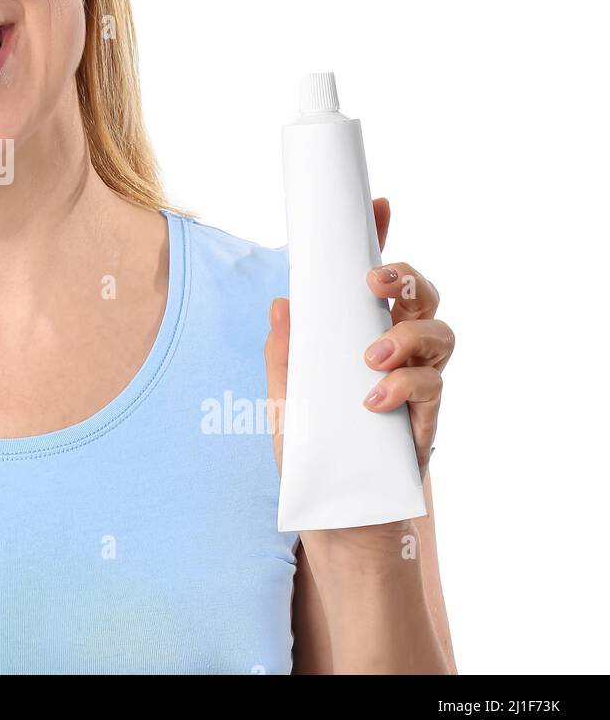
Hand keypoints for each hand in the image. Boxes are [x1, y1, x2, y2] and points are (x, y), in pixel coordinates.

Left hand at [264, 196, 455, 539]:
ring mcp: (418, 382)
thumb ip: (283, 352)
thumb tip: (280, 302)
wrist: (335, 515)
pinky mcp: (428, 418)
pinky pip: (434, 387)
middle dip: (405, 277)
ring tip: (370, 358)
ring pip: (440, 333)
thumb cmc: (311, 451)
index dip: (381, 239)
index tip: (379, 204)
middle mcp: (397, 350)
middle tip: (374, 282)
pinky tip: (374, 399)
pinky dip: (405, 386)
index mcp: (359, 334)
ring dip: (406, 336)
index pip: (376, 281)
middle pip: (422, 295)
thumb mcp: (284, 397)